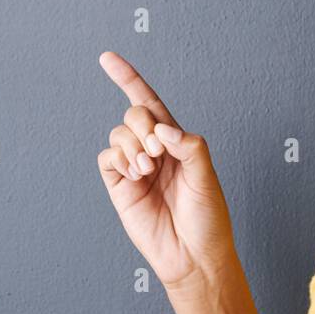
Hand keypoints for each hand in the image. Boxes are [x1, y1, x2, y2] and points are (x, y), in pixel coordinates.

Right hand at [96, 51, 236, 296]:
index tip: (107, 58)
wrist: (193, 255)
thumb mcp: (207, 177)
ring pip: (119, 132)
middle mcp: (153, 150)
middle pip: (135, 113)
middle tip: (158, 153)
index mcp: (176, 142)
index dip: (129, 79)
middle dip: (143, 125)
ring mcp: (134, 167)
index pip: (150, 103)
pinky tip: (135, 175)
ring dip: (133, 144)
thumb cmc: (207, 218)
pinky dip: (119, 158)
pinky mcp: (119, 186)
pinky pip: (107, 156)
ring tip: (147, 170)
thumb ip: (189, 146)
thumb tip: (162, 128)